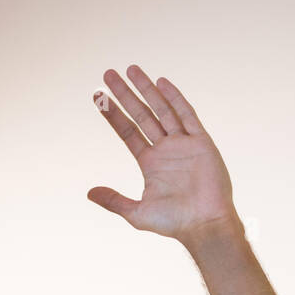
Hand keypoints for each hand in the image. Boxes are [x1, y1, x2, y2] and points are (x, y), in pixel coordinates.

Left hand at [87, 66, 237, 244]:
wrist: (205, 224)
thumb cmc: (174, 223)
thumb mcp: (137, 213)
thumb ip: (114, 201)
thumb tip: (89, 193)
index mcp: (151, 164)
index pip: (128, 132)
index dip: (113, 114)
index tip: (97, 96)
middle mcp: (165, 150)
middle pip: (142, 115)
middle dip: (125, 94)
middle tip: (108, 73)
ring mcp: (183, 144)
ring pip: (162, 110)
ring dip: (146, 89)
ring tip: (130, 69)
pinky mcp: (201, 142)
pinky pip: (187, 115)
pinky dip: (174, 99)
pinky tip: (161, 83)